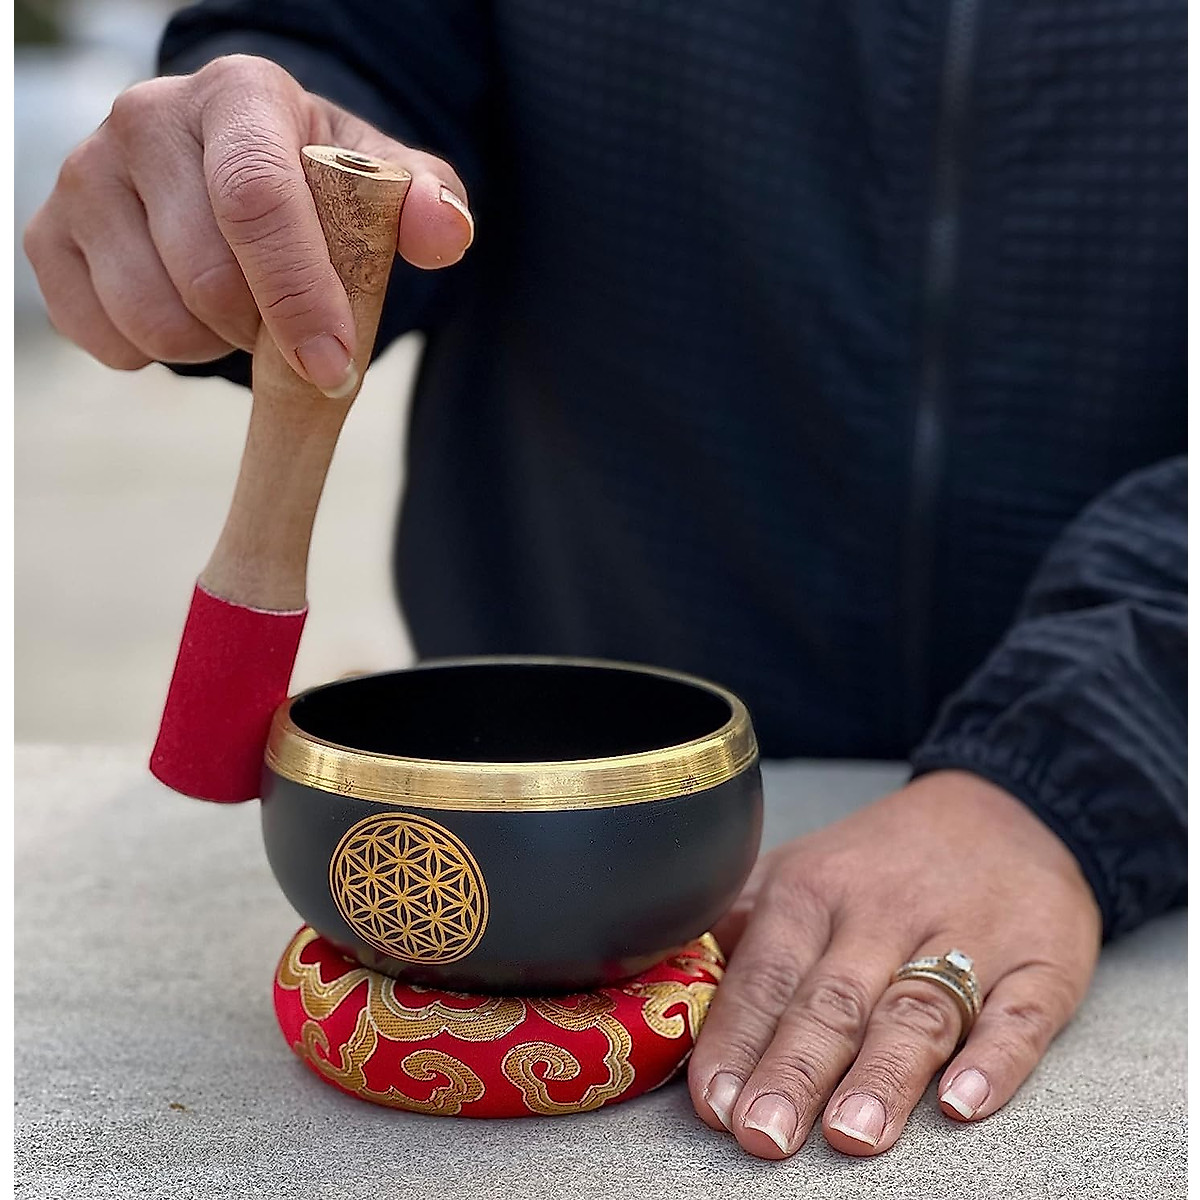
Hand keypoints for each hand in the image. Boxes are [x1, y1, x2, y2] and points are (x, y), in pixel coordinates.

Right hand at [23, 54, 473, 395]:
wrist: (228, 167)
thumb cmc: (314, 182)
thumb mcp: (378, 182)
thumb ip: (424, 202)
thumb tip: (445, 233)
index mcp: (239, 95)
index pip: (256, 201)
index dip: (297, 296)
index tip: (332, 366)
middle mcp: (146, 118)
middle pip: (206, 277)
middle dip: (264, 332)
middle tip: (288, 324)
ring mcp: (84, 175)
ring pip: (153, 320)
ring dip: (213, 346)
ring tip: (237, 312)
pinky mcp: (47, 234)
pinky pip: (104, 339)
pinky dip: (156, 356)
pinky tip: (184, 313)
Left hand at [688, 769, 1101, 1158]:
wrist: (1005, 809)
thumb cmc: (880, 860)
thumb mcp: (800, 868)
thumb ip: (737, 923)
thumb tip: (658, 980)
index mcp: (813, 891)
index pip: (764, 973)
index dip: (737, 1039)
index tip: (713, 1103)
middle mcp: (882, 912)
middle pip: (831, 999)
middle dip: (793, 1068)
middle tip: (764, 1134)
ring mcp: (965, 937)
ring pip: (916, 1010)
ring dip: (883, 1074)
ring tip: (851, 1134)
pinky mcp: (1039, 961)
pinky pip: (1019, 1015)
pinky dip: (994, 1060)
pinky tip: (965, 1102)